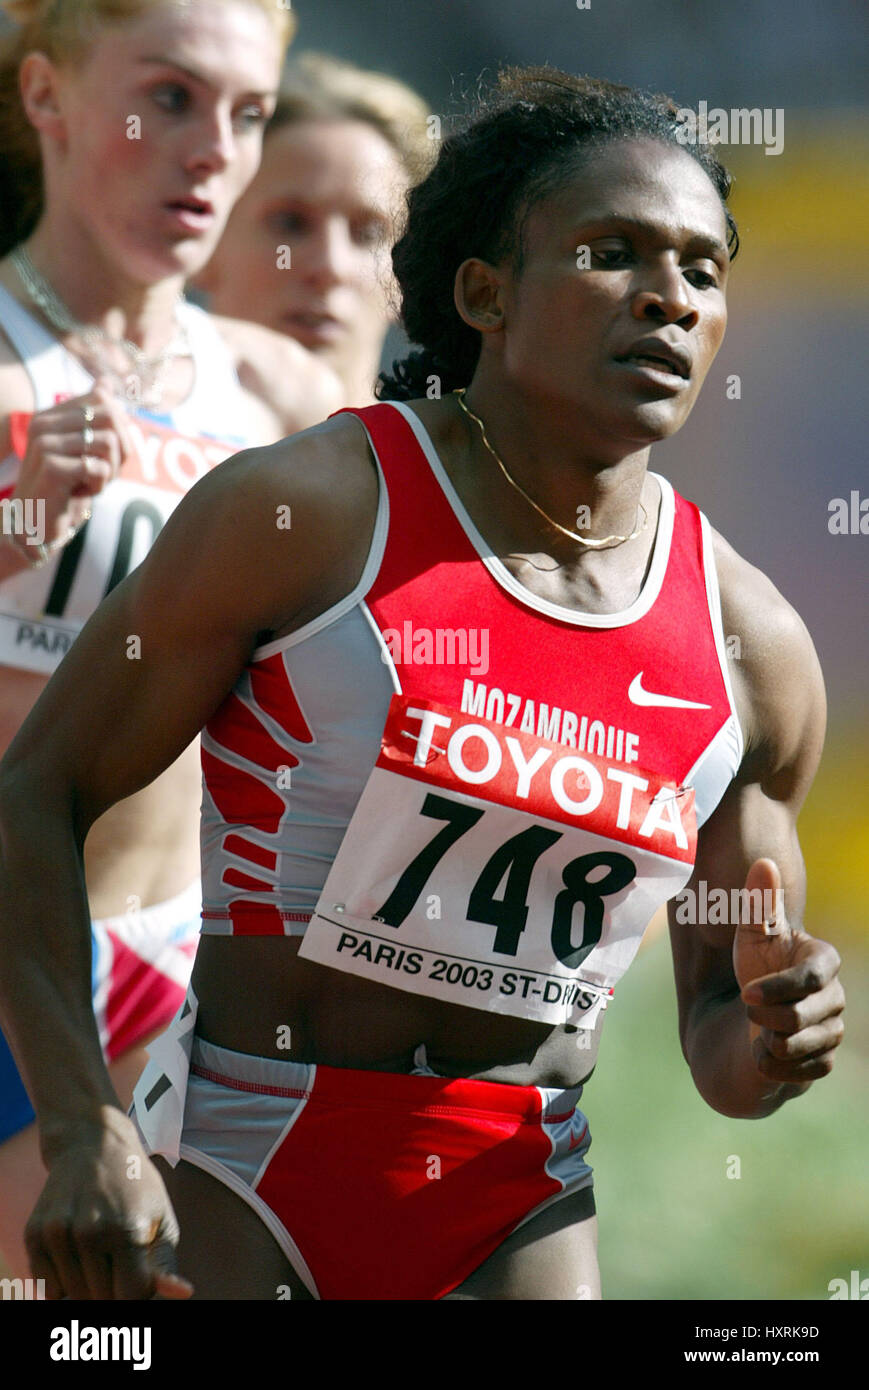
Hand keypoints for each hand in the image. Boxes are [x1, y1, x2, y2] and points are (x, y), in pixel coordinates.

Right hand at [10, 379, 131, 547]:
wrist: (34, 527)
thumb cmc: (63, 490)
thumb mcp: (82, 450)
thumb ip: (94, 418)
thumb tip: (105, 380)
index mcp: (51, 415)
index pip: (103, 398)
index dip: (119, 428)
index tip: (106, 454)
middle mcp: (44, 423)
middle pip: (111, 418)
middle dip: (120, 450)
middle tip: (104, 473)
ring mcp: (45, 443)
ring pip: (110, 443)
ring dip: (110, 472)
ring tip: (89, 484)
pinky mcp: (52, 466)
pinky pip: (100, 467)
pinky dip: (99, 486)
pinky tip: (80, 493)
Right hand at [25, 1109, 192, 1300]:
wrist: (92, 1144)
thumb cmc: (135, 1187)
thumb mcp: (161, 1218)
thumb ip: (166, 1265)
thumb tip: (184, 1295)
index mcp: (128, 1230)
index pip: (131, 1297)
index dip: (137, 1290)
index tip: (139, 1269)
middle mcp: (90, 1232)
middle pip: (100, 1299)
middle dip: (113, 1287)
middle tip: (118, 1255)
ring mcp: (58, 1233)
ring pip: (73, 1295)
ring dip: (87, 1283)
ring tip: (98, 1250)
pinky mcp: (35, 1233)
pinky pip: (48, 1287)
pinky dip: (62, 1280)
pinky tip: (75, 1253)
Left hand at [733, 858, 844, 1089]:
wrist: (753, 1015)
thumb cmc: (756, 966)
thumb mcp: (751, 934)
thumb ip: (760, 902)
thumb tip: (764, 863)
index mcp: (823, 961)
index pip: (813, 976)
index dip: (779, 987)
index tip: (746, 992)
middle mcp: (835, 997)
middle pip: (803, 1016)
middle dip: (767, 1016)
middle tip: (751, 1010)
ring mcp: (833, 1032)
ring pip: (799, 1046)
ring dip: (768, 1041)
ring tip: (759, 1030)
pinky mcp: (824, 1062)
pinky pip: (799, 1072)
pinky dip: (772, 1066)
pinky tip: (762, 1053)